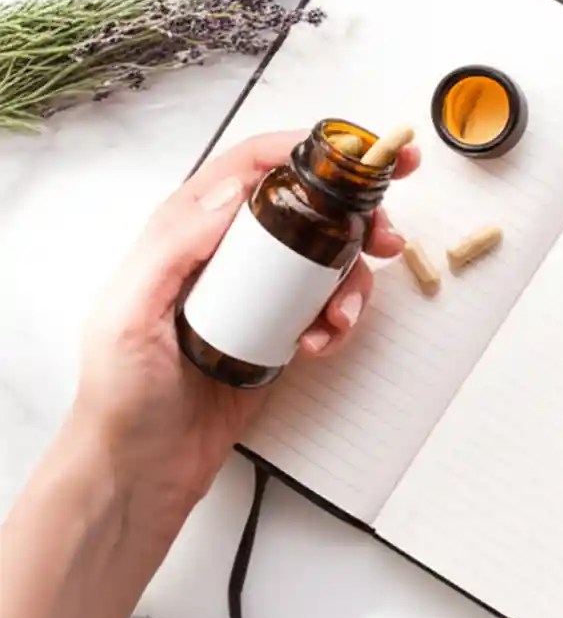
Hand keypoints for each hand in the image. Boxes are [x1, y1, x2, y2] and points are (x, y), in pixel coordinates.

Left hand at [70, 130, 420, 523]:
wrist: (144, 467)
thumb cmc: (123, 396)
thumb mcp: (130, 312)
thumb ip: (173, 245)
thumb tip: (228, 191)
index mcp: (184, 233)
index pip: (249, 168)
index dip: (307, 150)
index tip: (359, 155)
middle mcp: (224, 253)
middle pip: (304, 207)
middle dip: (355, 216)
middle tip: (386, 235)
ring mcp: (255, 291)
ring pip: (325, 260)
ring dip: (352, 282)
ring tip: (342, 317)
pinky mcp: (276, 327)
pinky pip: (325, 307)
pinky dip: (340, 321)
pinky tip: (323, 342)